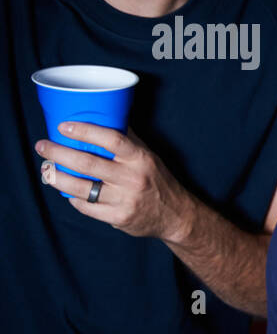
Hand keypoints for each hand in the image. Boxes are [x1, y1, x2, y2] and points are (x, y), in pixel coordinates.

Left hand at [37, 122, 193, 240]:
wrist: (176, 216)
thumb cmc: (158, 181)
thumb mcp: (149, 157)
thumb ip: (127, 140)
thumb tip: (107, 115)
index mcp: (140, 159)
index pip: (111, 139)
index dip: (85, 131)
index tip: (63, 126)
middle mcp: (132, 178)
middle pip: (87, 163)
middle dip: (58, 153)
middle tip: (43, 146)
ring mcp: (124, 200)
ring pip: (80, 187)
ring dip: (56, 177)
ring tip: (46, 169)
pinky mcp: (117, 218)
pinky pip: (85, 206)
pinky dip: (72, 197)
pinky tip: (67, 190)